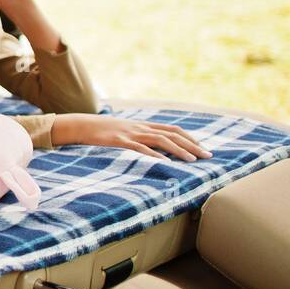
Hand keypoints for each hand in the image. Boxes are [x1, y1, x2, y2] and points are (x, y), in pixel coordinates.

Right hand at [53, 115, 212, 161]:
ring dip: (179, 150)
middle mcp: (141, 128)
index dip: (190, 138)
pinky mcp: (120, 141)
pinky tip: (165, 163)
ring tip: (193, 160)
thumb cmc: (103, 132)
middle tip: (208, 156)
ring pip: (161, 140)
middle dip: (192, 145)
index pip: (174, 129)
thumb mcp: (125, 132)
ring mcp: (131, 134)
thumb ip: (140, 137)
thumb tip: (155, 150)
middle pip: (173, 134)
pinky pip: (140, 148)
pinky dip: (154, 155)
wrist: (81, 125)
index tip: (203, 149)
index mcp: (144, 125)